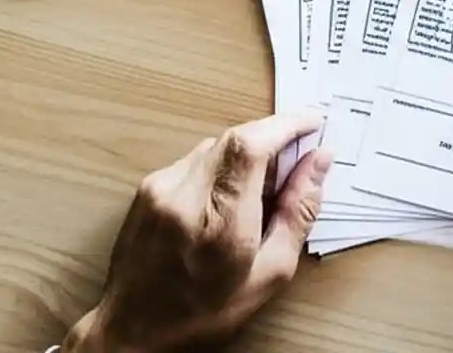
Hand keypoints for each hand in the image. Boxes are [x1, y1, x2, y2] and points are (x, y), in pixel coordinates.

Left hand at [63, 114, 329, 352]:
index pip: (252, 145)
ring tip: (261, 189)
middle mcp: (184, 196)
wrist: (133, 331)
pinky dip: (221, 167)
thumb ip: (298, 212)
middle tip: (295, 159)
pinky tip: (229, 198)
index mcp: (220, 221)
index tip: (312, 123)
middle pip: (236, 137)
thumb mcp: (270, 273)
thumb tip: (319, 164)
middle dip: (272, 136)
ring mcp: (159, 188)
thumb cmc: (203, 313)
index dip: (286, 125)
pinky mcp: (147, 188)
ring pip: (216, 145)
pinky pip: (195, 159)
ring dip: (246, 153)